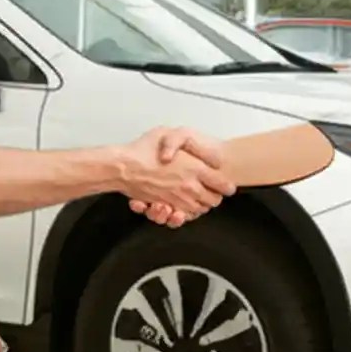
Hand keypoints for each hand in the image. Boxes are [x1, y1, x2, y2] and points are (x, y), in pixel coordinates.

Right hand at [118, 127, 234, 223]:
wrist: (124, 167)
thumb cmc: (143, 151)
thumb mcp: (170, 135)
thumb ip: (191, 144)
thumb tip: (206, 154)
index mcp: (196, 169)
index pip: (223, 184)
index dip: (226, 186)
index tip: (226, 185)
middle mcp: (190, 187)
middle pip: (214, 200)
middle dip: (214, 196)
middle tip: (211, 190)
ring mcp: (178, 199)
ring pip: (200, 210)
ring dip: (200, 205)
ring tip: (196, 197)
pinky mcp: (166, 207)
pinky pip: (183, 216)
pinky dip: (185, 213)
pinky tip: (181, 205)